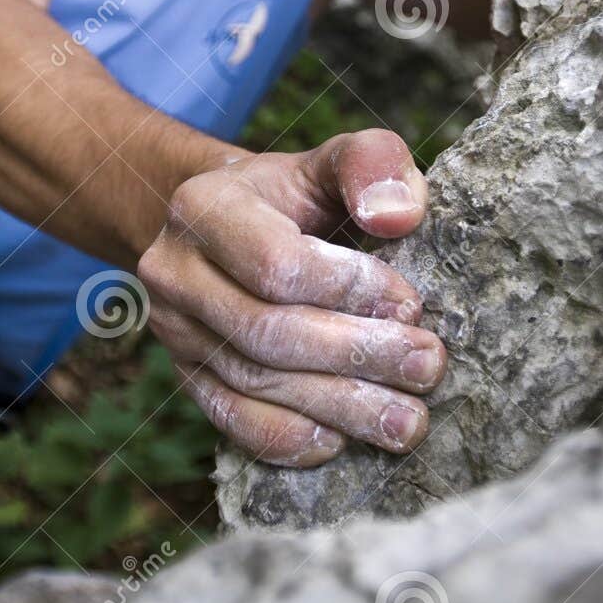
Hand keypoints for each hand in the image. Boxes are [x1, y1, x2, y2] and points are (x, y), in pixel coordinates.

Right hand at [137, 128, 446, 467]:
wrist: (226, 226)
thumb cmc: (294, 195)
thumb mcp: (333, 161)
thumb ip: (374, 165)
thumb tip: (398, 216)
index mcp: (206, 207)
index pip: (277, 263)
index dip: (349, 289)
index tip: (410, 303)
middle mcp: (176, 272)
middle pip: (267, 332)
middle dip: (357, 354)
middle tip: (427, 366)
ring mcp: (175, 331)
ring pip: (256, 383)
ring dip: (339, 406)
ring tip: (408, 420)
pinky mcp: (187, 376)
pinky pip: (232, 420)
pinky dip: (289, 438)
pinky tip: (341, 441)